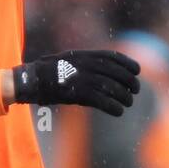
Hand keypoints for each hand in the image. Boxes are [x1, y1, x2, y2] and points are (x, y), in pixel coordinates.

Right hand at [13, 50, 139, 115]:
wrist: (31, 79)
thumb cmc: (48, 72)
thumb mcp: (69, 59)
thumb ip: (86, 62)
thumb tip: (103, 68)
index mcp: (85, 55)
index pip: (113, 56)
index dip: (128, 64)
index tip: (137, 71)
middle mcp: (86, 65)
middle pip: (116, 73)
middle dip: (130, 82)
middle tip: (135, 90)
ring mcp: (82, 78)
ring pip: (112, 88)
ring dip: (124, 96)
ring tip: (128, 103)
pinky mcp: (78, 93)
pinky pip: (101, 100)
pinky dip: (113, 107)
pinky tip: (119, 112)